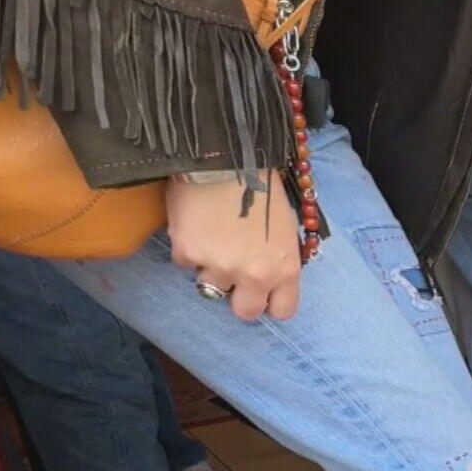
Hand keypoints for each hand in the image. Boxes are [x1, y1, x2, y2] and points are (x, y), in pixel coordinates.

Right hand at [165, 174, 301, 320]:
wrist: (225, 158)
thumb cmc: (262, 186)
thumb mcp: (286, 226)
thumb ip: (278, 256)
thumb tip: (269, 273)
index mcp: (285, 269)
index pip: (284, 310)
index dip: (272, 302)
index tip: (264, 294)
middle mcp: (254, 275)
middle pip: (245, 312)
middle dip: (239, 297)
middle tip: (233, 275)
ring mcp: (219, 267)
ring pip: (210, 287)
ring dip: (210, 269)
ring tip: (212, 239)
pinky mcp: (188, 254)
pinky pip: (185, 261)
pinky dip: (188, 246)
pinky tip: (195, 222)